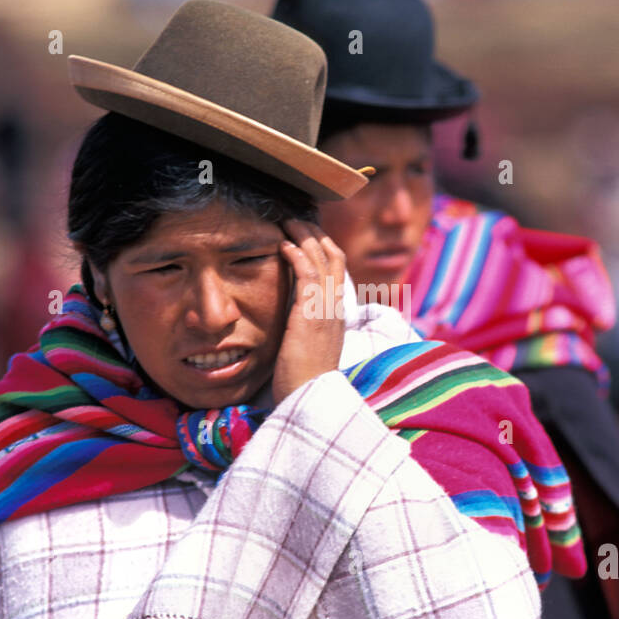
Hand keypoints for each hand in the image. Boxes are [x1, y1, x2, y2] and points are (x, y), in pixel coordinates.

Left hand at [272, 219, 345, 400]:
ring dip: (304, 236)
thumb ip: (304, 325)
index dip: (324, 247)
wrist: (308, 399)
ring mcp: (326, 310)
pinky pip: (307, 274)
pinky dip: (296, 254)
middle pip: (334, 256)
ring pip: (322, 259)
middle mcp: (336, 307)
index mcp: (337, 314)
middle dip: (315, 234)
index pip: (337, 269)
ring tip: (287, 222)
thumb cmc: (302, 379)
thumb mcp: (308, 346)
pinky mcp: (311, 314)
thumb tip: (292, 314)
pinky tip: (282, 244)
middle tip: (295, 219)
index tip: (306, 234)